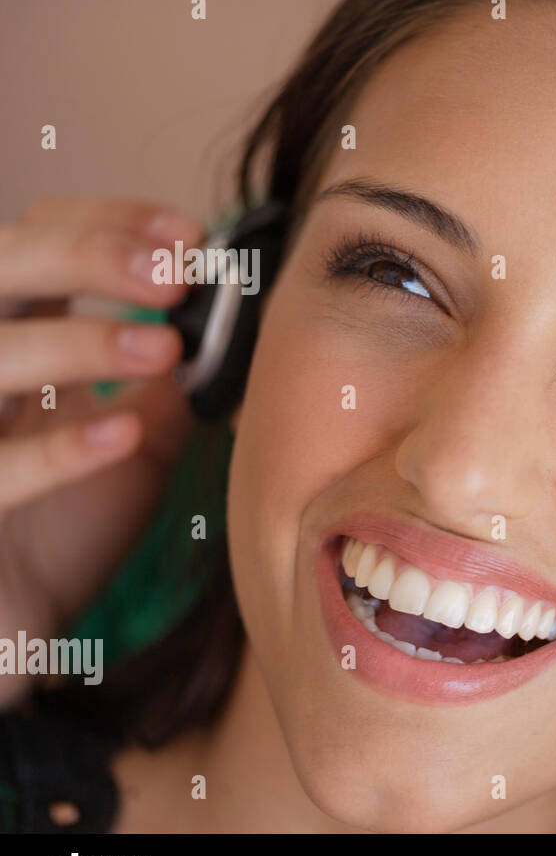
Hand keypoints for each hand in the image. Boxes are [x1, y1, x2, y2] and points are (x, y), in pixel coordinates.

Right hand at [0, 198, 202, 705]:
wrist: (5, 631)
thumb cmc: (61, 529)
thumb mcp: (131, 445)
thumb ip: (167, 387)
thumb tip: (234, 329)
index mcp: (10, 338)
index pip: (36, 239)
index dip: (106, 224)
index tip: (190, 235)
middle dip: (85, 254)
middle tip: (174, 268)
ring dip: (74, 342)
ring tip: (162, 348)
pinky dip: (54, 449)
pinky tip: (118, 432)